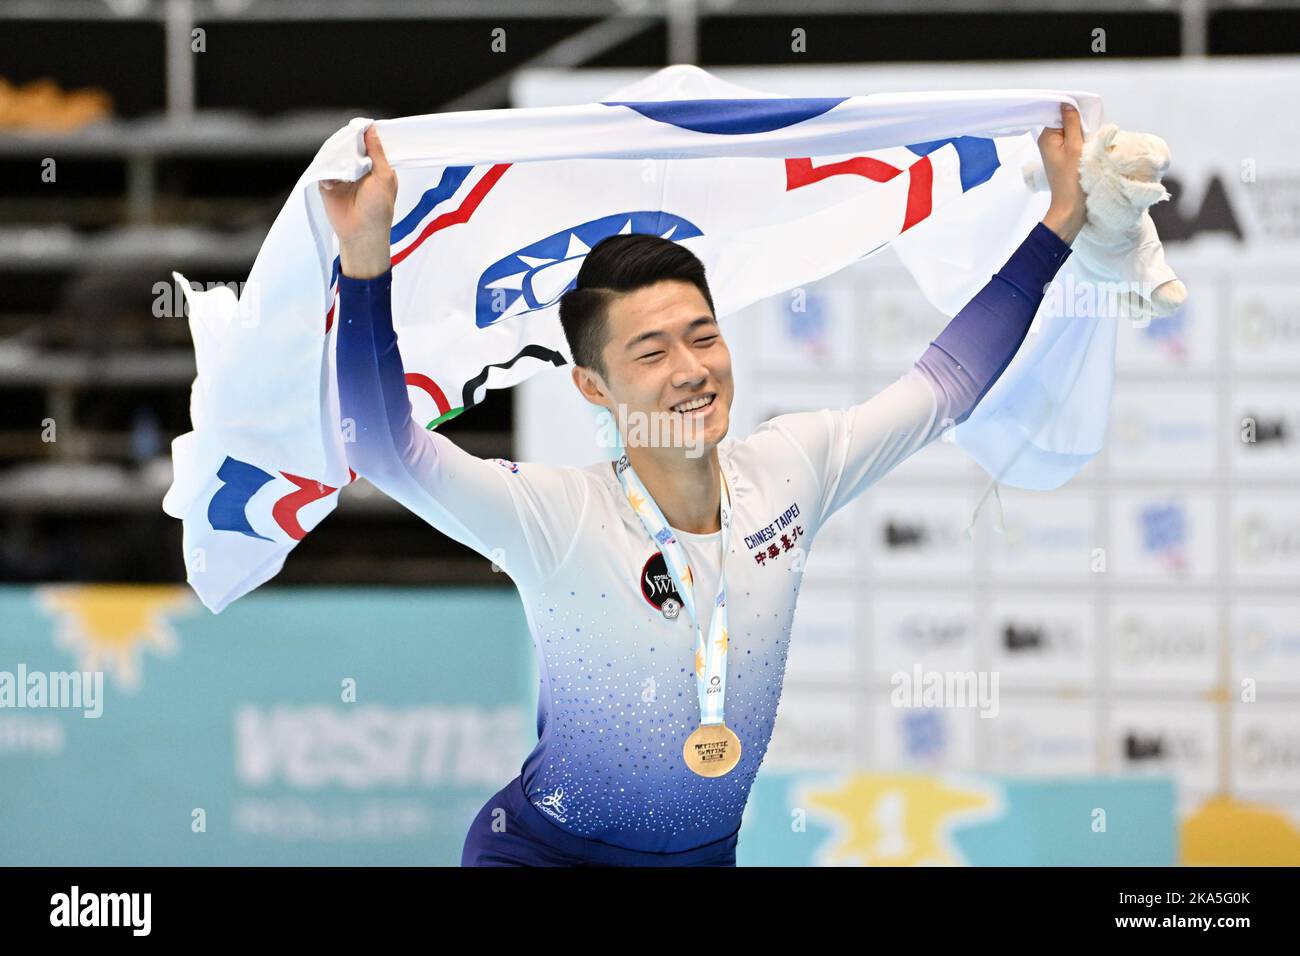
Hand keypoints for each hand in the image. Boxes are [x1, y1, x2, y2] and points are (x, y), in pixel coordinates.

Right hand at [318, 124, 397, 278]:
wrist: (361, 233)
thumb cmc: (379, 209)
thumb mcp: (384, 176)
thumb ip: (377, 152)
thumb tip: (371, 128)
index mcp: (377, 165)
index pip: (369, 143)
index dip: (365, 134)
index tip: (362, 125)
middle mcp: (359, 168)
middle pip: (350, 145)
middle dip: (349, 143)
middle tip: (350, 145)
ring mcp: (343, 175)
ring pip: (336, 155)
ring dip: (337, 156)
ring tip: (343, 165)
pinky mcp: (328, 183)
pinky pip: (323, 169)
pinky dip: (327, 171)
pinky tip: (334, 180)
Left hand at [1037, 103, 1086, 244]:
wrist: (1071, 208)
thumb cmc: (1072, 180)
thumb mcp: (1075, 147)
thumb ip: (1072, 124)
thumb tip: (1067, 104)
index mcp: (1047, 137)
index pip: (1059, 114)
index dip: (1074, 112)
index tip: (1087, 117)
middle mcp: (1049, 142)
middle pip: (1067, 123)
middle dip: (1081, 124)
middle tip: (1091, 132)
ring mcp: (1057, 151)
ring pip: (1074, 133)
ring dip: (1084, 135)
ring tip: (1092, 142)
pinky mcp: (1066, 159)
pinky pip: (1076, 144)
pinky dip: (1084, 144)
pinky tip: (1090, 149)